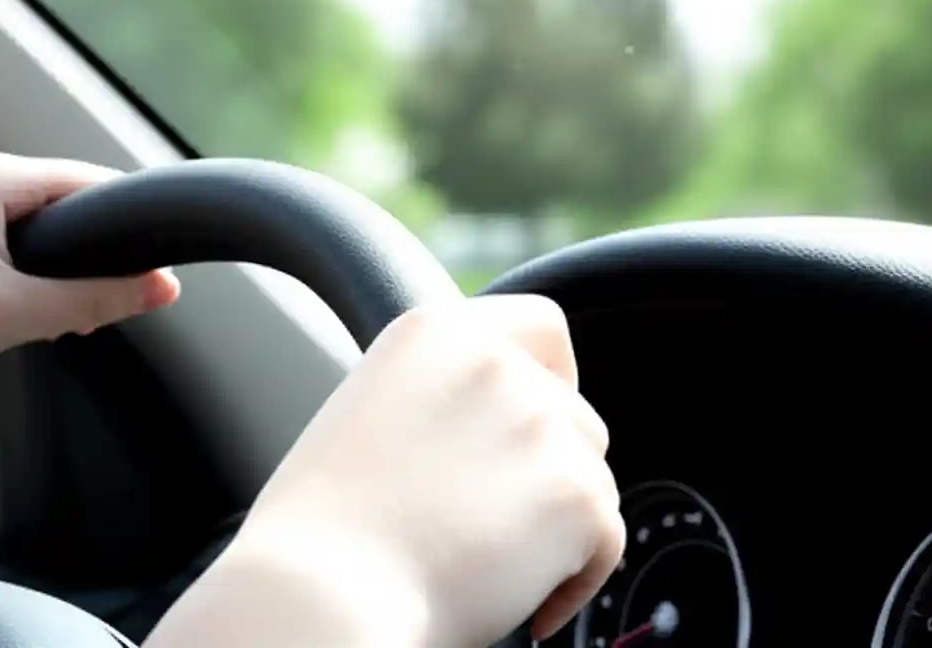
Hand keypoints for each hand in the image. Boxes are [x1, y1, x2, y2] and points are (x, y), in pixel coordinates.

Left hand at [0, 151, 178, 418]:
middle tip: (100, 311)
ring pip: (40, 233)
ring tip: (64, 322)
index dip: (126, 228)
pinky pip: (11, 249)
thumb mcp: (16, 315)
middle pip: (67, 207)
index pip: (87, 183)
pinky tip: (32, 319)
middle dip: (92, 258)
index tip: (155, 271)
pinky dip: (32, 281)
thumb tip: (162, 288)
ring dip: (63, 276)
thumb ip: (97, 298)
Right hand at [149, 295, 622, 646]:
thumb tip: (505, 433)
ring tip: (494, 568)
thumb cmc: (326, 530)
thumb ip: (442, 396)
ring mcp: (541, 423)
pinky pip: (607, 539)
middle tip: (492, 524)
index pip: (541, 325)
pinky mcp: (576, 492)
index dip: (553, 377)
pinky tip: (523, 606)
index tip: (537, 424)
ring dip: (559, 525)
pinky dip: (576, 580)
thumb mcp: (370, 416)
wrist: (324, 595)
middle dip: (550, 470)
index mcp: (436, 332)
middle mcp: (495, 362)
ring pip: (592, 477)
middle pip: (574, 414)